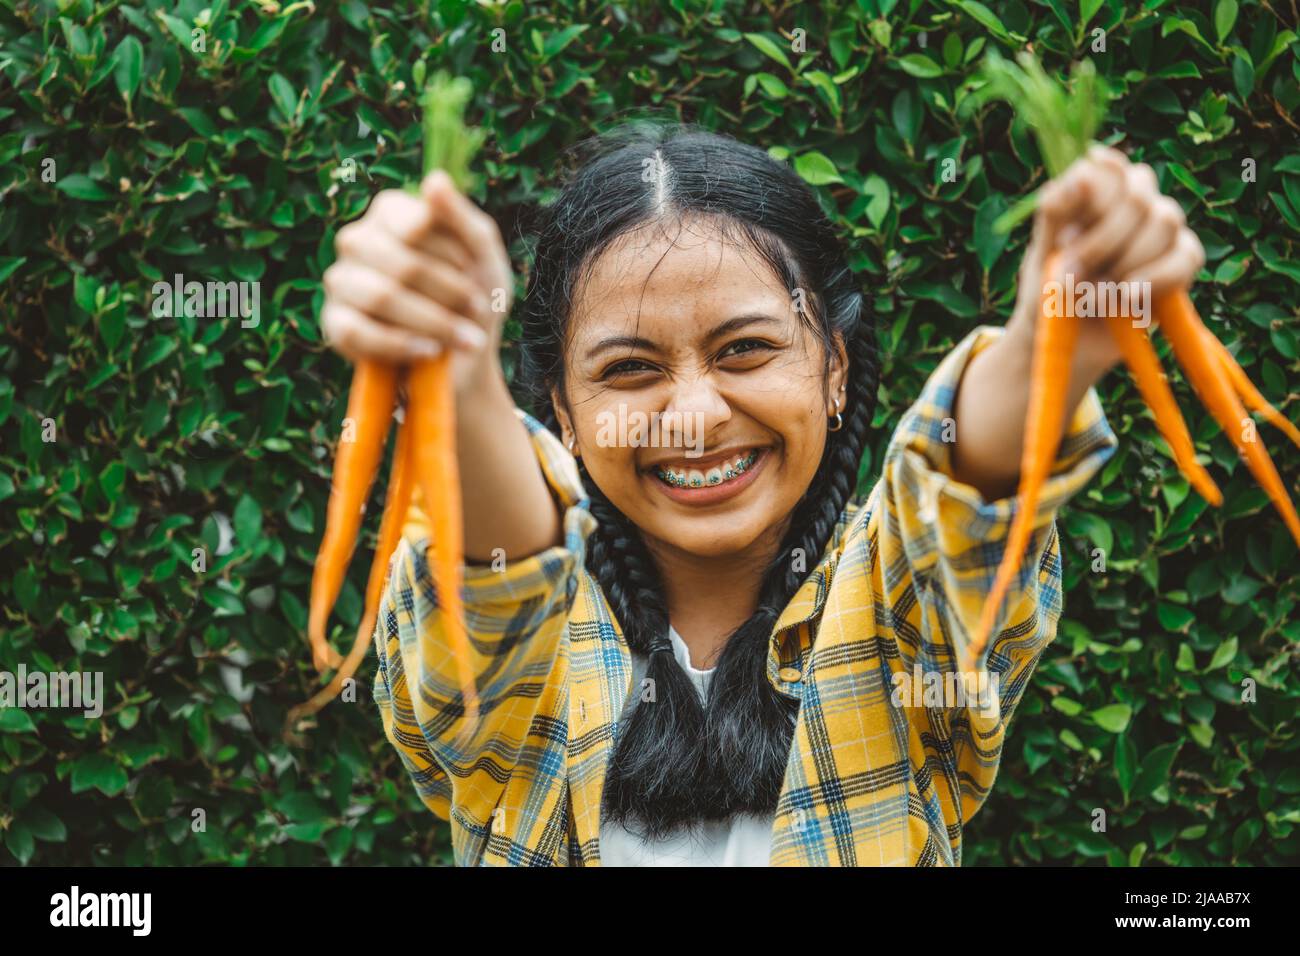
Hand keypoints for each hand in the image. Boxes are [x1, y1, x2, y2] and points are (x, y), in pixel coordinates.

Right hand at [320, 171, 514, 395]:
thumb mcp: (483, 256)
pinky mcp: (333, 323)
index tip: (474, 270)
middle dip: (449, 294)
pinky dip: (402, 345)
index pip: (415, 224)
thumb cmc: (473, 295)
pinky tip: (431, 352)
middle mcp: (357, 239)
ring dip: (434, 323)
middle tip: (478, 310)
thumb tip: (434, 180)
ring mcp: (340, 281)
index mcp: (389, 213)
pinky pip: (359, 332)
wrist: (466, 354)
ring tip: (466, 340)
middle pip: (402, 264)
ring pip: (381, 297)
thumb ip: (462, 218)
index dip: (451, 253)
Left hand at [1006, 144, 1206, 385]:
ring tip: (1096, 292)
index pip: (1109, 166)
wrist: (1065, 346)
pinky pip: (1186, 255)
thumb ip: (1055, 214)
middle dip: (1104, 236)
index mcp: (1095, 194)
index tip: (1069, 227)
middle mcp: (1132, 203)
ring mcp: (1161, 231)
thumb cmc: (1048, 294)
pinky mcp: (1181, 263)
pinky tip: (1127, 297)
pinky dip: (1155, 277)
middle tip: (1073, 270)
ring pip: (1166, 219)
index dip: (1096, 188)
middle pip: (1139, 191)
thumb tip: (1080, 174)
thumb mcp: (1040, 255)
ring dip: (1127, 259)